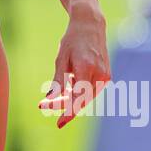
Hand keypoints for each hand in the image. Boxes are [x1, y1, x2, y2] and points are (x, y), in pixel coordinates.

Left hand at [38, 6, 110, 128]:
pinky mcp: (107, 77)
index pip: (78, 98)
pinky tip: (69, 84)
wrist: (90, 26)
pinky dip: (78, 92)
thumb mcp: (61, 58)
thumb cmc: (72, 40)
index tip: (59, 123)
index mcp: (87, 68)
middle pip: (81, 100)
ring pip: (86, 97)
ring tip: (54, 92)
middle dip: (62, 104)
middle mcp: (99, 74)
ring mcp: (105, 76)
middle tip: (43, 105)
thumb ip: (58, 80)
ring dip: (69, 99)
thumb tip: (51, 98)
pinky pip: (90, 90)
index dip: (69, 113)